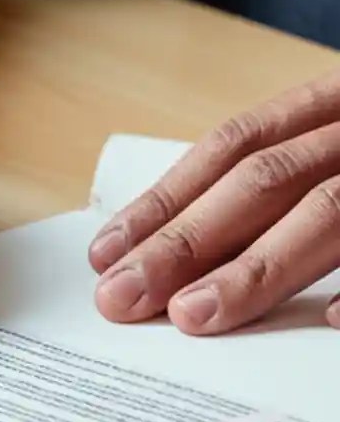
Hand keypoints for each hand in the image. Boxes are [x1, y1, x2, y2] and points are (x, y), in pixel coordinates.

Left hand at [89, 69, 339, 331]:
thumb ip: (276, 177)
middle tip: (122, 297)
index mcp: (336, 102)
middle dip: (186, 242)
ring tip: (193, 315)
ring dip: (255, 269)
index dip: (166, 199)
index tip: (105, 252)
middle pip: (266, 180)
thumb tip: (166, 248)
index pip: (234, 145)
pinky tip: (329, 319)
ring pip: (331, 211)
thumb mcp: (336, 139)